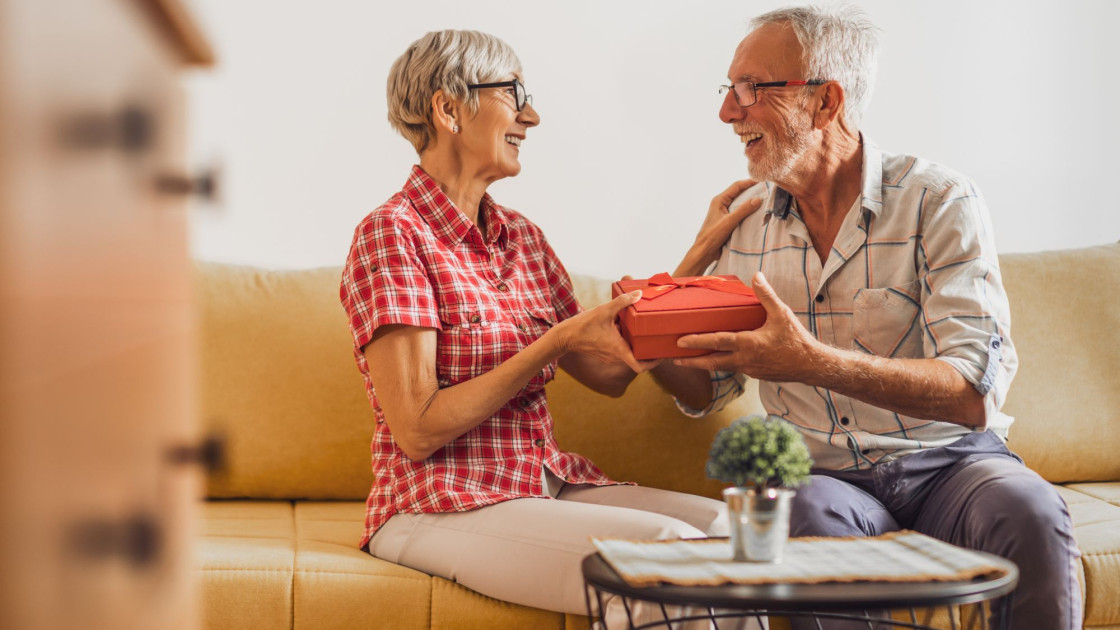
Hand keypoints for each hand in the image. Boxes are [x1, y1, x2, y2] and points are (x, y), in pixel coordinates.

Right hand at [553, 290, 658, 372]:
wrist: (564, 337)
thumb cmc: (583, 326)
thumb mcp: (604, 311)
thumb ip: (622, 302)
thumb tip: (639, 294)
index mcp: (619, 350)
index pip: (641, 367)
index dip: (654, 363)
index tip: (661, 355)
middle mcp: (616, 356)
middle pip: (638, 359)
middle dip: (648, 350)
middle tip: (659, 339)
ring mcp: (610, 356)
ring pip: (629, 353)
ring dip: (636, 344)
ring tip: (645, 331)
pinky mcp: (605, 353)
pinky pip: (620, 349)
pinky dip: (626, 341)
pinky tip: (626, 328)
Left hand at [671, 272, 821, 379]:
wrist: (811, 366)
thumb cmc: (796, 340)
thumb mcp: (782, 314)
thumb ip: (766, 295)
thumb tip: (756, 275)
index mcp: (749, 344)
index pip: (718, 342)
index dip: (698, 341)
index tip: (681, 341)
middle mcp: (745, 360)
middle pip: (712, 363)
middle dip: (691, 361)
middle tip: (673, 358)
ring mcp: (748, 369)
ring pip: (721, 367)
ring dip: (703, 364)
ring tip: (687, 360)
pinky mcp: (753, 373)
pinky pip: (732, 368)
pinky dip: (721, 363)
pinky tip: (717, 357)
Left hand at [675, 179, 762, 276]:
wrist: (704, 252)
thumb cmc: (712, 236)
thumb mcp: (729, 221)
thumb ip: (743, 210)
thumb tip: (758, 199)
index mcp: (719, 200)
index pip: (736, 186)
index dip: (749, 183)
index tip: (763, 182)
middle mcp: (721, 205)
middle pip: (739, 194)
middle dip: (752, 192)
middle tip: (766, 192)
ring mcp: (724, 213)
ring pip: (740, 204)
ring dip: (750, 203)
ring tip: (765, 202)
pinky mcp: (727, 222)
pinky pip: (739, 214)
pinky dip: (748, 213)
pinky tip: (757, 215)